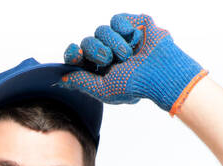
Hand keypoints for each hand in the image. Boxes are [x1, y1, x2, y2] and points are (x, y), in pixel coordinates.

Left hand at [56, 12, 207, 114]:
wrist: (160, 72)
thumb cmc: (134, 85)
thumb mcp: (103, 89)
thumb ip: (81, 82)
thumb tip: (62, 79)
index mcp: (99, 68)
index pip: (78, 56)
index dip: (73, 53)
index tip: (75, 54)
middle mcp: (108, 51)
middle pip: (87, 41)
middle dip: (96, 50)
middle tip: (110, 60)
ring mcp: (119, 38)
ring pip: (101, 30)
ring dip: (113, 43)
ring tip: (127, 54)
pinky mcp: (131, 24)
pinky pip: (116, 20)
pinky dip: (122, 29)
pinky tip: (134, 39)